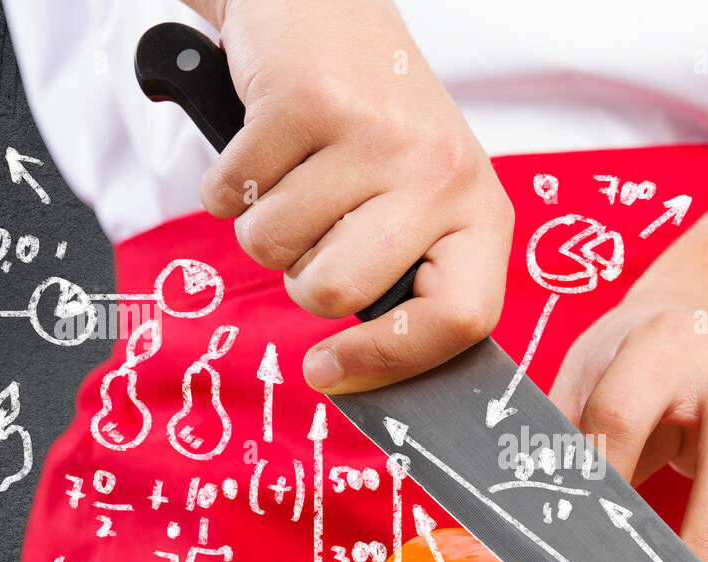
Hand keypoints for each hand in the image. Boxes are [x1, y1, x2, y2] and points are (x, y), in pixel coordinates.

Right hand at [192, 0, 513, 392]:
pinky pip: (229, 194)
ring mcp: (376, 135)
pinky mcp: (306, 99)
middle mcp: (442, 174)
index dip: (389, 363)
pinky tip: (263, 141)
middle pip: (338, 293)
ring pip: (273, 247)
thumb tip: (357, 378)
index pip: (460, 321)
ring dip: (261, 222)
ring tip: (294, 174)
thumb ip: (408, 281)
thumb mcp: (420, 203)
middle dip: (300, 276)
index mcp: (482, 213)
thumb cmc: (373, 125)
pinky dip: (225, 180)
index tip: (329, 372)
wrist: (326, 9)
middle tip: (314, 226)